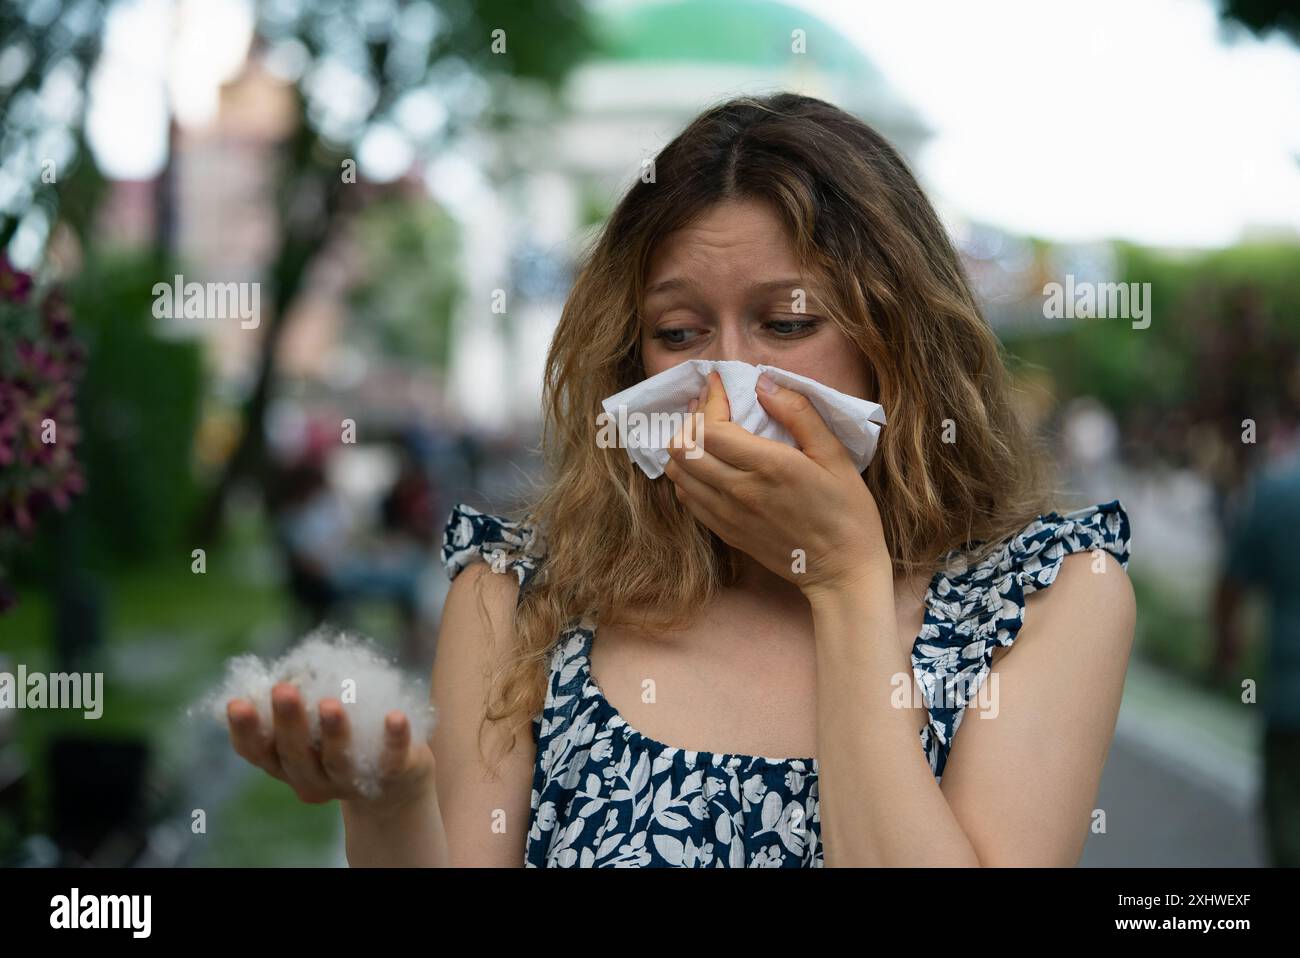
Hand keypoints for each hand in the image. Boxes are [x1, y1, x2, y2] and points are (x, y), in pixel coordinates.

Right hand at [226, 682, 434, 814]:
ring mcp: (352, 782)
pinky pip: (391, 760)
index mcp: (287, 764)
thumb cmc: (346, 739)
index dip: (246, 730)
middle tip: (283, 689)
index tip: (236, 704)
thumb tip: (290, 667)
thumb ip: (301, 698)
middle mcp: (313, 779)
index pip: (258, 752)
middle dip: (288, 722)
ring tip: (329, 704)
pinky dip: (393, 738)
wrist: (396, 784)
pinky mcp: (392, 776)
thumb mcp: (316, 722)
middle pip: (295, 755)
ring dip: (333, 732)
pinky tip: (395, 716)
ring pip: (338, 760)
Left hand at [664, 370, 890, 598]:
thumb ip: (798, 414)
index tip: (717, 383)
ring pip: (677, 473)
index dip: (709, 400)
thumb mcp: (835, 455)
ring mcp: (727, 515)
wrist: (842, 570)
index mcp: (768, 467)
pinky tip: (707, 464)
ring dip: (684, 446)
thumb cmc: (847, 510)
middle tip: (710, 405)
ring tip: (703, 431)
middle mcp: (739, 491)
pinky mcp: (725, 532)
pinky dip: (687, 474)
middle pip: (683, 448)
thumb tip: (763, 382)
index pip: (711, 428)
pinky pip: (687, 498)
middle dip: (692, 418)